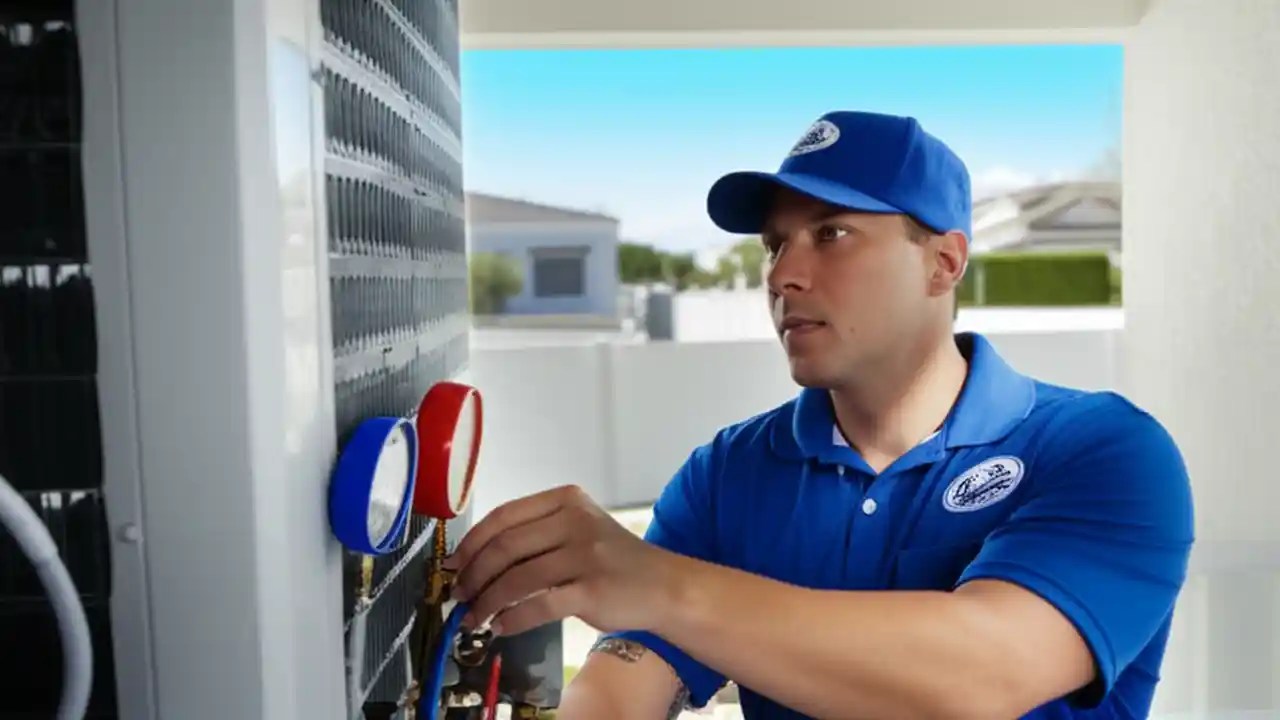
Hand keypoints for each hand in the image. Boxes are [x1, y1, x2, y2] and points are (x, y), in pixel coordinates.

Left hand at [442, 485, 677, 636]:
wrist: (663, 585)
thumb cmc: (613, 560)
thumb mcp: (579, 530)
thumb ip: (535, 535)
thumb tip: (476, 560)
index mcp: (566, 500)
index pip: (504, 516)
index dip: (471, 542)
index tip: (453, 564)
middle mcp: (575, 522)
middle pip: (505, 546)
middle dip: (473, 574)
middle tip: (459, 594)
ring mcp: (585, 555)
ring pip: (517, 578)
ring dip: (487, 602)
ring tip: (475, 617)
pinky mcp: (591, 590)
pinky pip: (538, 606)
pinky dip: (513, 619)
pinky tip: (502, 627)